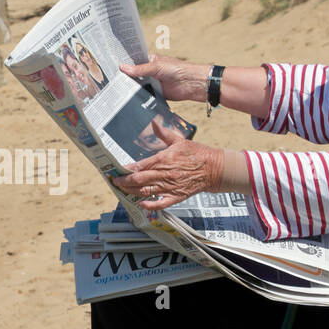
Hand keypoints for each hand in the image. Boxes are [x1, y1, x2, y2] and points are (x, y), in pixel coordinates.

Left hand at [110, 120, 226, 209]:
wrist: (214, 168)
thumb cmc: (197, 153)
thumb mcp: (179, 140)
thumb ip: (164, 134)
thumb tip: (154, 123)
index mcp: (164, 160)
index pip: (140, 166)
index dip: (127, 169)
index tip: (118, 169)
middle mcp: (165, 174)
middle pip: (139, 180)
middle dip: (124, 182)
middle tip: (115, 181)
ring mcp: (170, 187)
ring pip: (146, 192)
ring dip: (131, 192)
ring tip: (122, 190)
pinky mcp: (176, 196)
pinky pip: (160, 204)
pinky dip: (149, 205)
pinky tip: (141, 204)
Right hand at [117, 53, 209, 103]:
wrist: (190, 83)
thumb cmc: (176, 69)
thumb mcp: (155, 67)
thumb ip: (139, 69)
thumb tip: (122, 67)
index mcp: (149, 61)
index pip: (133, 62)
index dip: (124, 64)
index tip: (111, 67)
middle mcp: (149, 71)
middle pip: (134, 75)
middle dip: (125, 77)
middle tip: (111, 80)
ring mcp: (151, 83)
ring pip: (138, 85)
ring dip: (131, 88)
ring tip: (115, 89)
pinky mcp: (154, 93)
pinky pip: (143, 95)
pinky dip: (138, 96)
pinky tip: (127, 98)